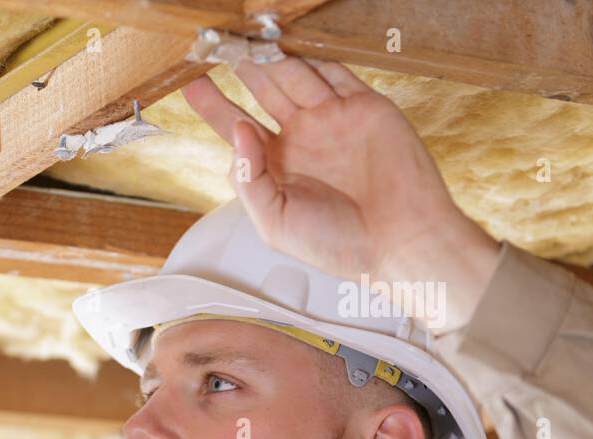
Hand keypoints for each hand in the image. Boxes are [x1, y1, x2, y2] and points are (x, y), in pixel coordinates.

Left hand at [183, 57, 499, 329]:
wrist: (399, 239)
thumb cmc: (338, 244)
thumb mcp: (274, 222)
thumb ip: (250, 179)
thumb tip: (239, 130)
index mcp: (276, 167)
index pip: (237, 127)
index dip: (215, 105)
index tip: (192, 83)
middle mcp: (302, 139)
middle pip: (263, 92)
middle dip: (242, 68)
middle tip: (220, 45)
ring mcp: (333, 120)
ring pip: (296, 76)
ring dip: (273, 57)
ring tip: (248, 39)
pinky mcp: (366, 106)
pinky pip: (338, 73)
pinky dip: (319, 56)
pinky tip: (296, 43)